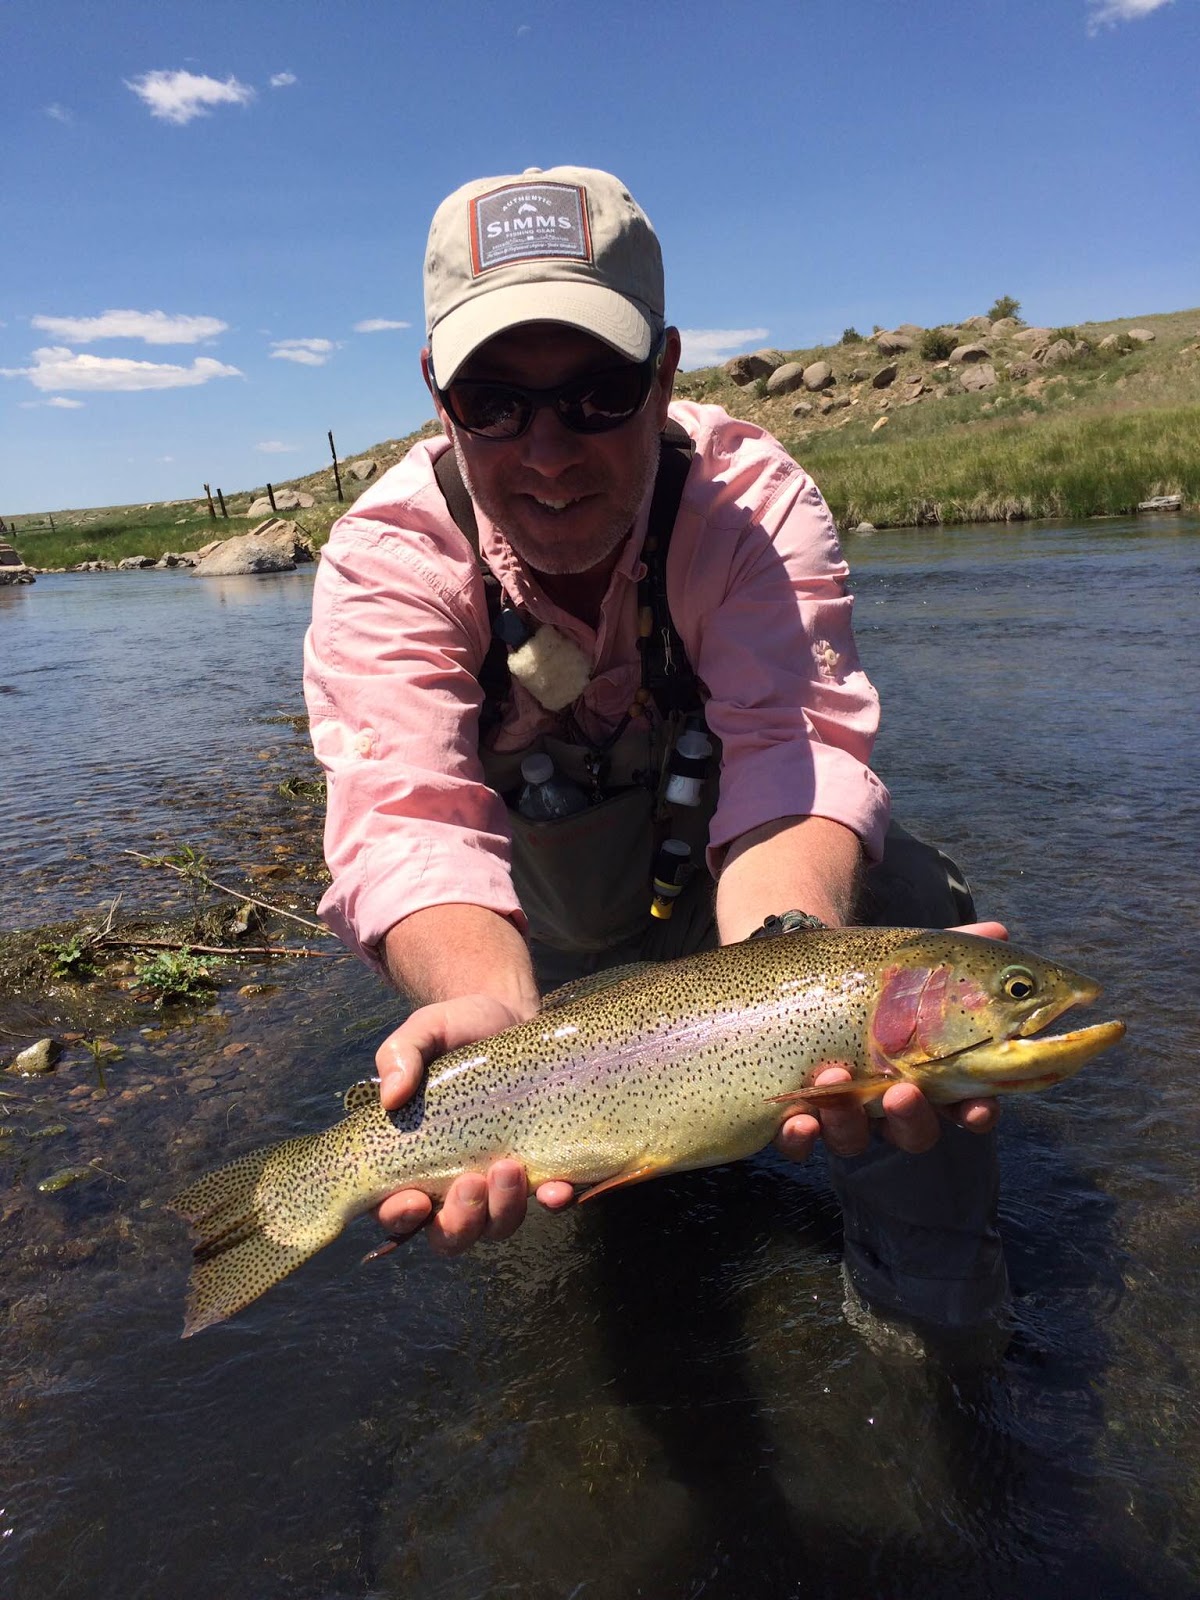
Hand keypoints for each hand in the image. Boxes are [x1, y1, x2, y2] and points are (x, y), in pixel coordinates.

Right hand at [373, 994, 573, 1253]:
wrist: (511, 1014)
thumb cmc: (456, 1030)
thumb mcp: (424, 1032)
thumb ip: (400, 1056)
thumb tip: (390, 1096)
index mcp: (412, 1162)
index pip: (397, 1212)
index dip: (400, 1218)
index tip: (415, 1200)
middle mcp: (453, 1184)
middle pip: (450, 1234)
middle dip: (460, 1221)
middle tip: (471, 1182)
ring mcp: (499, 1184)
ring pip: (497, 1226)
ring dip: (503, 1210)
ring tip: (510, 1167)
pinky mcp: (540, 1169)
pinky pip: (546, 1202)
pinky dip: (551, 1202)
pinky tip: (557, 1189)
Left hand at [773, 920, 1008, 1161]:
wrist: (798, 975)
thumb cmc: (869, 977)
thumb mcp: (909, 961)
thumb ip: (954, 949)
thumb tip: (999, 929)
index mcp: (928, 1075)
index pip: (963, 1106)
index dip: (976, 1113)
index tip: (978, 1108)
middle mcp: (888, 1104)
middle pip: (912, 1131)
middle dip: (911, 1118)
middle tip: (902, 1092)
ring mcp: (842, 1115)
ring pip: (854, 1138)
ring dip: (849, 1120)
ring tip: (835, 1077)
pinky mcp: (796, 1118)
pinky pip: (799, 1143)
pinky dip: (800, 1138)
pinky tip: (799, 1121)